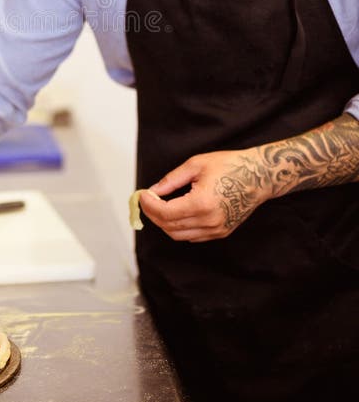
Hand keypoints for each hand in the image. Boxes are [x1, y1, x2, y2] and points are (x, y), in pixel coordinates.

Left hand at [138, 147, 269, 241]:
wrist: (259, 176)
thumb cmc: (231, 166)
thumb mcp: (196, 164)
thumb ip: (171, 180)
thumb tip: (153, 190)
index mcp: (201, 204)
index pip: (165, 213)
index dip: (149, 205)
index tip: (142, 195)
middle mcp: (209, 221)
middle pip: (169, 226)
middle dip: (153, 214)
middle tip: (147, 199)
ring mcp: (216, 230)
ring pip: (179, 235)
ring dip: (165, 223)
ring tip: (159, 206)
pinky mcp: (221, 232)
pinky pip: (193, 237)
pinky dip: (180, 228)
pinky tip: (177, 213)